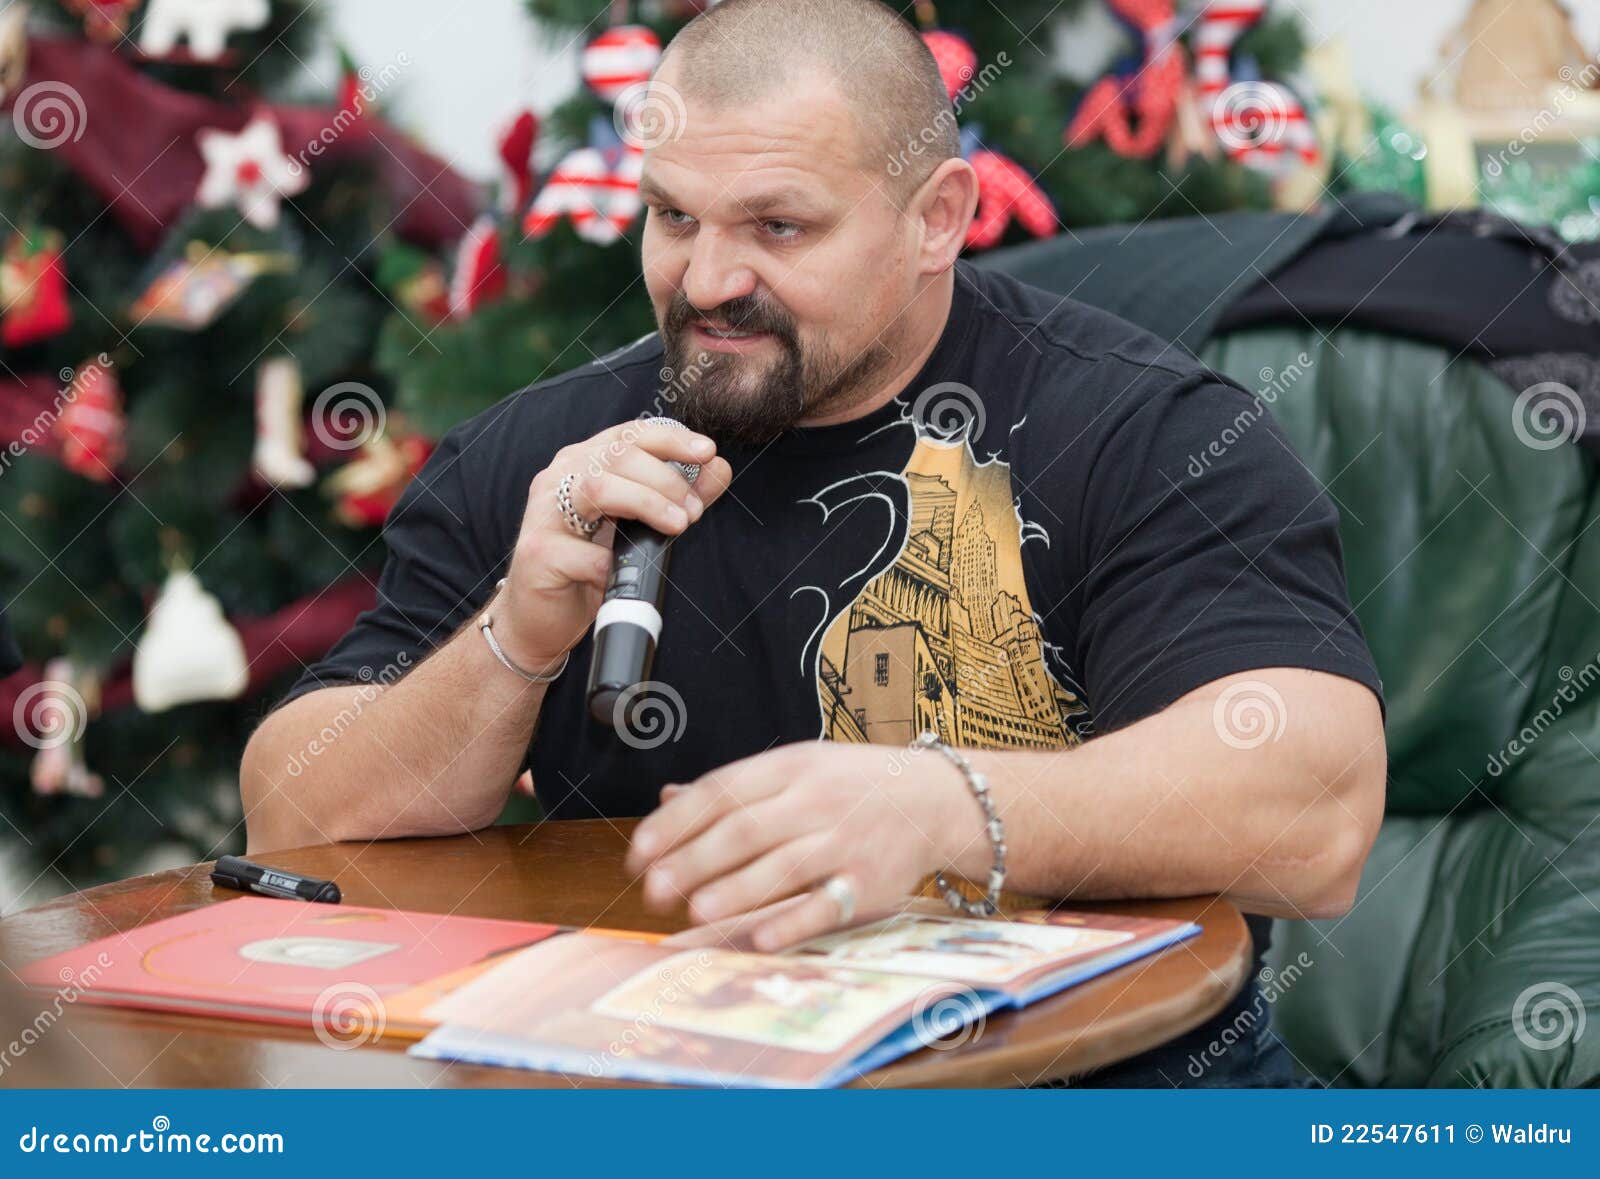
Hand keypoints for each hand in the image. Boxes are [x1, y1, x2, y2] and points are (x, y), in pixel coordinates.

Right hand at [493, 421, 732, 669]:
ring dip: (646, 503)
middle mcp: (559, 479)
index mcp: (583, 464)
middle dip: (665, 479)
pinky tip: (620, 572)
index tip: (707, 452)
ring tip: (676, 525)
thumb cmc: (591, 568)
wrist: (542, 619)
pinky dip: (609, 562)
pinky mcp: (538, 553)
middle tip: (694, 510)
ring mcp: (544, 515)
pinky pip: (582, 553)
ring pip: (597, 489)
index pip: (628, 435)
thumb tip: (719, 468)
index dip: (670, 438)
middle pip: (616, 456)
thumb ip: (678, 496)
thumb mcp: (639, 528)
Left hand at [625, 741, 985, 949]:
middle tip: (652, 891)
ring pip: (783, 866)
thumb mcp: (797, 769)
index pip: (721, 791)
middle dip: (692, 861)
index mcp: (789, 767)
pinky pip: (829, 904)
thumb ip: (736, 788)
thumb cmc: (852, 786)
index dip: (674, 824)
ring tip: (693, 912)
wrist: (938, 796)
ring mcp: (844, 842)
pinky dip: (795, 921)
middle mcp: (815, 801)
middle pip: (743, 831)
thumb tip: (668, 800)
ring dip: (735, 890)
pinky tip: (761, 938)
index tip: (637, 854)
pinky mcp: (869, 883)